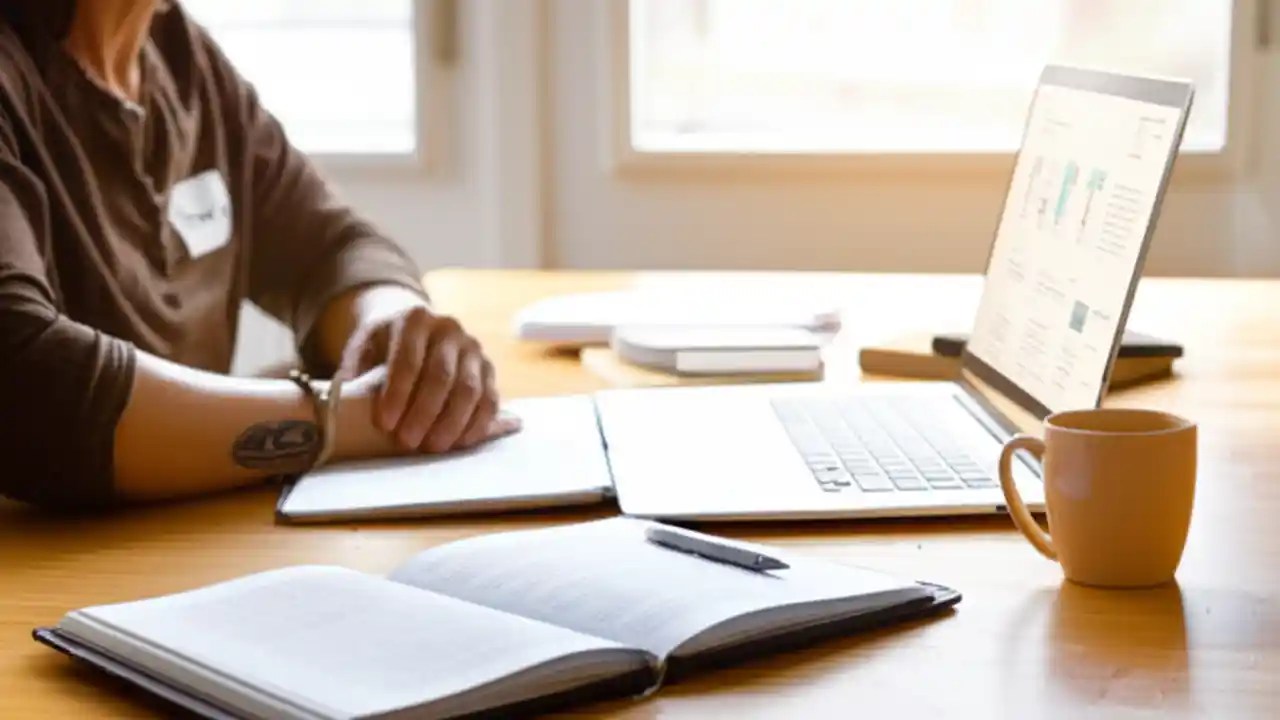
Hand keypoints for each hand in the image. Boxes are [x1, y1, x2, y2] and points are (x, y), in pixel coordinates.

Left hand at [337, 305, 519, 451]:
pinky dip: (477, 425)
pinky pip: (490, 400)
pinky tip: (459, 443)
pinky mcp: (489, 370)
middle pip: (441, 375)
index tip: (384, 424)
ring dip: (451, 422)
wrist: (415, 330)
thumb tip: (344, 403)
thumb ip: (355, 371)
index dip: (397, 393)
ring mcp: (473, 349)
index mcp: (414, 319)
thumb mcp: (363, 348)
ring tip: (432, 447)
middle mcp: (449, 329)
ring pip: (469, 389)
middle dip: (424, 412)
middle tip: (407, 442)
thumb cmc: (383, 347)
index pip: (407, 358)